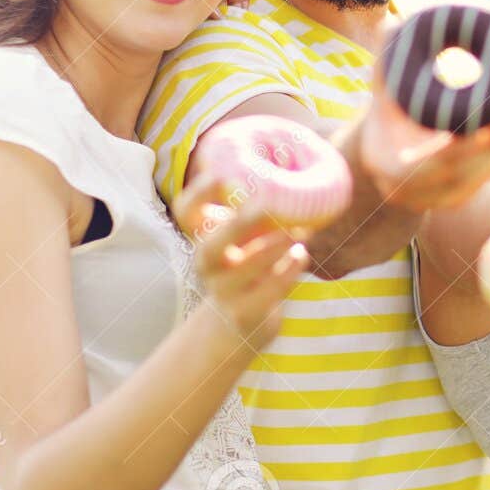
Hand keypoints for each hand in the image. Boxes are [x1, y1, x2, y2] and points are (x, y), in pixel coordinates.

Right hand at [174, 176, 309, 350]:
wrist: (240, 322)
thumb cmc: (251, 263)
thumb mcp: (249, 236)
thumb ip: (263, 212)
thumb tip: (300, 167)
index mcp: (205, 238)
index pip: (186, 213)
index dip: (198, 194)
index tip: (219, 173)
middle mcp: (208, 265)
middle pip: (209, 247)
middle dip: (236, 226)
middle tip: (265, 204)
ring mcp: (223, 292)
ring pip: (243, 271)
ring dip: (273, 248)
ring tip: (300, 232)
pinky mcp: (244, 314)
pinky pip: (266, 293)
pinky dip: (287, 272)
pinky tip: (302, 254)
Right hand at [359, 60, 489, 213]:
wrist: (384, 162)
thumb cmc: (384, 120)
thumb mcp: (380, 96)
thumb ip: (386, 66)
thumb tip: (394, 24)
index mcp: (396, 170)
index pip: (433, 163)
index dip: (461, 149)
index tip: (486, 129)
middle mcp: (424, 191)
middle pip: (472, 166)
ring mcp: (448, 196)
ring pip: (489, 167)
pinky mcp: (468, 191)